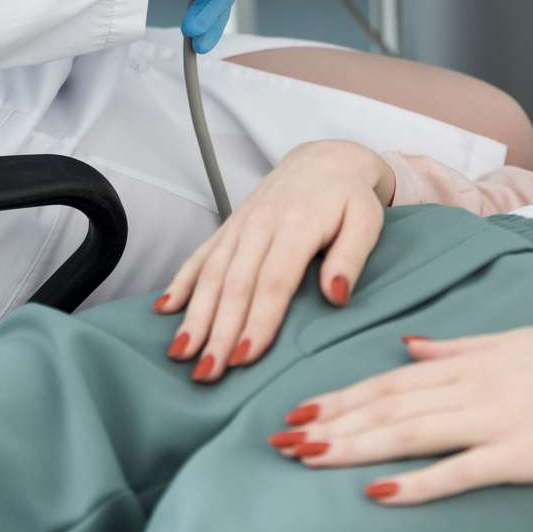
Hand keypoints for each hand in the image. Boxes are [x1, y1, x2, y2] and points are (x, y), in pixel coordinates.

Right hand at [153, 140, 395, 380]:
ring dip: (195, 314)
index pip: (274, 281)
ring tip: (182, 353)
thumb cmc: (349, 196)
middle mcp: (261, 223)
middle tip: (207, 372)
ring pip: (212, 273)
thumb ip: (352, 256)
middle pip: (236, 284)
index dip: (258, 321)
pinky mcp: (229, 225)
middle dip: (219, 331)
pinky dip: (181, 281)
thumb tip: (336, 296)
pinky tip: (165, 308)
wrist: (325, 158)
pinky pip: (200, 254)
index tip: (245, 358)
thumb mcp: (367, 220)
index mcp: (297, 224)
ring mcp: (240, 224)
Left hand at [270, 328, 532, 503]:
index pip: (386, 382)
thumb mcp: (508, 341)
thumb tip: (409, 345)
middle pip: (385, 408)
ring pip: (407, 435)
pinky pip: (457, 472)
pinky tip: (379, 492)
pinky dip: (415, 482)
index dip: (339, 396)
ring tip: (309, 459)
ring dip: (354, 447)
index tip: (298, 409)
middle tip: (280, 441)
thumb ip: (455, 347)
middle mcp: (468, 388)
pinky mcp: (517, 457)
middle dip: (330, 424)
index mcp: (464, 362)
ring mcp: (491, 423)